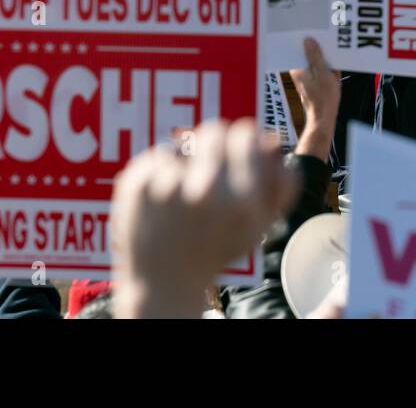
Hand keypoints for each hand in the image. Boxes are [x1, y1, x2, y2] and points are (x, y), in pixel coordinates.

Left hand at [111, 118, 298, 317]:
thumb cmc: (215, 251)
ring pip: (182, 145)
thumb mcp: (258, 226)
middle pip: (213, 132)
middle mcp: (206, 190)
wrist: (164, 283)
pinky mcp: (137, 185)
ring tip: (182, 193)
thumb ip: (278, 183)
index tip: (236, 152)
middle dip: (213, 148)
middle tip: (207, 171)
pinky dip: (159, 173)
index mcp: (242, 201)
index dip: (242, 141)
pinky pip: (155, 157)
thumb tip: (271, 140)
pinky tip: (160, 201)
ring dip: (185, 162)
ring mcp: (168, 186)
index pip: (244, 134)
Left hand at [289, 37, 340, 160]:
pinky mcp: (313, 82)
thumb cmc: (324, 97)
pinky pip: (319, 68)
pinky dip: (326, 64)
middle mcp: (299, 72)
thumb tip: (308, 40)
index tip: (312, 29)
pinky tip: (335, 61)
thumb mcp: (323, 74)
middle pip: (307, 53)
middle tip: (325, 35)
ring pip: (314, 60)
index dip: (305, 39)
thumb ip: (316, 57)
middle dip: (316, 45)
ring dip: (322, 55)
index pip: (299, 48)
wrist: (324, 117)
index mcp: (297, 69)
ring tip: (332, 46)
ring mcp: (306, 77)